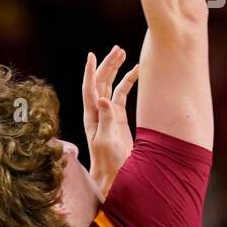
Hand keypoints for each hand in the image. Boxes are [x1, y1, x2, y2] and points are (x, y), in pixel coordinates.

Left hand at [81, 45, 139, 191]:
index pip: (90, 89)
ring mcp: (108, 114)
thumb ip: (106, 119)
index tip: (92, 55)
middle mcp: (98, 112)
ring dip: (117, 70)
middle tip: (117, 49)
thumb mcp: (107, 141)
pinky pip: (122, 95)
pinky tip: (136, 72)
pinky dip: (128, 82)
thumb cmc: (109, 162)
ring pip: (111, 86)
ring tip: (124, 54)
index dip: (91, 71)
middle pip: (101, 82)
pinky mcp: (119, 118)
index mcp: (92, 116)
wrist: (114, 176)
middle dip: (108, 65)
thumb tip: (103, 98)